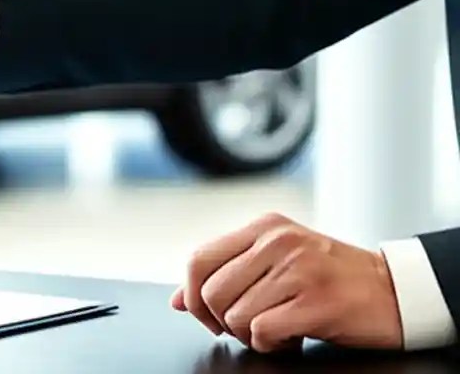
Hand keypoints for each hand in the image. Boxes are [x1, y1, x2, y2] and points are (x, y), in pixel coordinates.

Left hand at [173, 212, 401, 351]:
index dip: (192, 295)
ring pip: (235, 315)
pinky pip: (262, 331)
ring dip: (249, 334)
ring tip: (277, 328)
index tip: (207, 314)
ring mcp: (298, 270)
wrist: (395, 292)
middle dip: (220, 321)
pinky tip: (291, 337)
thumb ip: (227, 274)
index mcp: (264, 227)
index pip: (198, 259)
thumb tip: (177, 300)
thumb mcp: (277, 261)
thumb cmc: (332, 278)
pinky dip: (271, 344)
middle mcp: (278, 242)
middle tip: (247, 327)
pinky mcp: (315, 301)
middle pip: (210, 291)